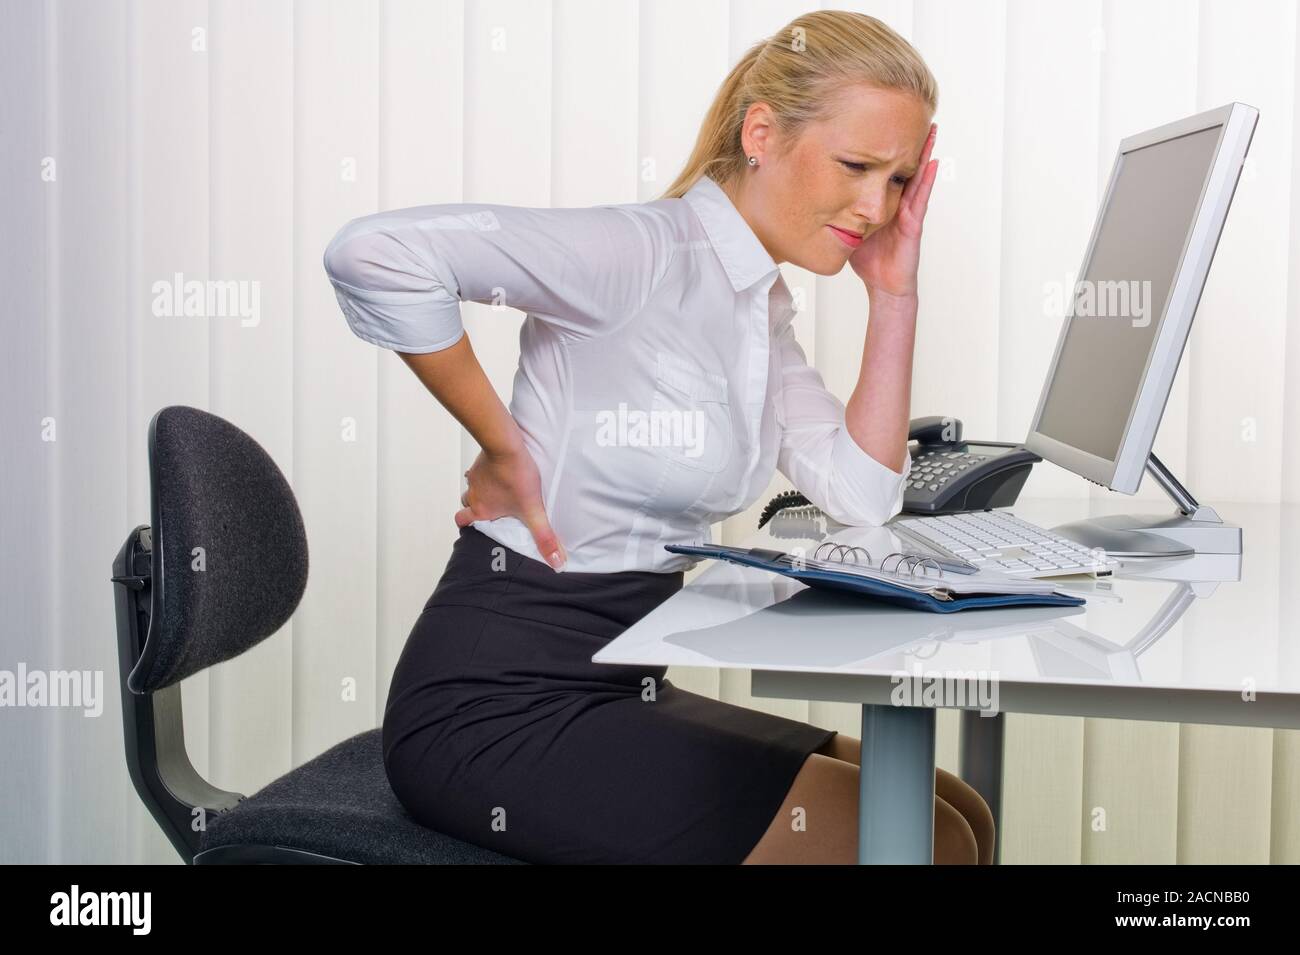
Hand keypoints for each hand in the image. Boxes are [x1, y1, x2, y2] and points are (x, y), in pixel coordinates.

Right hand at [455, 445, 566, 569]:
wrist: (506, 445)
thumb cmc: (516, 476)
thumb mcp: (533, 511)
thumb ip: (544, 536)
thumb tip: (555, 561)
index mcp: (481, 509)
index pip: (463, 521)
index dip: (468, 524)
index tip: (478, 525)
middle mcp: (474, 494)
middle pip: (466, 504)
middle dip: (475, 506)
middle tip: (491, 507)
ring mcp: (475, 476)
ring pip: (473, 486)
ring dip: (482, 489)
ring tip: (499, 489)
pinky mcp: (481, 461)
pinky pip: (480, 469)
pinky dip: (488, 471)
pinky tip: (501, 470)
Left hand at [848, 122, 938, 297]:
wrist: (883, 286)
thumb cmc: (869, 259)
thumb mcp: (847, 226)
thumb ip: (837, 209)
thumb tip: (808, 191)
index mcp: (884, 200)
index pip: (886, 167)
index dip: (886, 146)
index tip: (884, 120)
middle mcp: (899, 202)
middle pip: (905, 165)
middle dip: (909, 141)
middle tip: (914, 113)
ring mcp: (909, 212)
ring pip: (917, 176)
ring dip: (924, 153)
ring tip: (929, 128)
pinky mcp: (913, 225)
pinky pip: (920, 199)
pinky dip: (926, 180)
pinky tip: (931, 162)